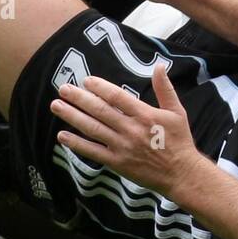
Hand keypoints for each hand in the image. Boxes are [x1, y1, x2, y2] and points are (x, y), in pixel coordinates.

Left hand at [51, 63, 200, 200]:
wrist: (181, 173)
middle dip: (79, 99)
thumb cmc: (179, 141)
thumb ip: (165, 88)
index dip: (99, 87)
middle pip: (100, 111)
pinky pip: (93, 152)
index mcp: (144, 114)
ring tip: (56, 106)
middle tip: (63, 89)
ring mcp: (122, 147)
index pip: (117, 97)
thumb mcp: (176, 111)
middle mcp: (130, 129)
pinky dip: (76, 144)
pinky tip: (62, 136)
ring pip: (92, 129)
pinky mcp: (117, 163)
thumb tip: (160, 65)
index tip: (86, 81)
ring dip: (72, 117)